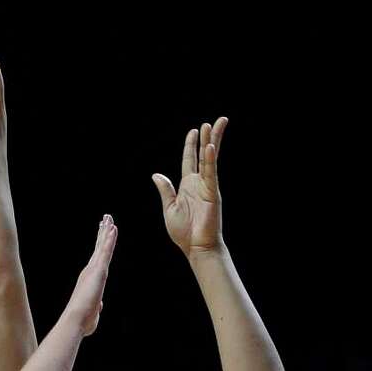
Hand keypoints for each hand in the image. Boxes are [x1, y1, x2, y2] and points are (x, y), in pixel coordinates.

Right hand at [64, 216, 117, 335]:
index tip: (102, 233)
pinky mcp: (99, 270)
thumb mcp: (93, 313)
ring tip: (109, 217)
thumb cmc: (83, 321)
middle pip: (98, 248)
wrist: (76, 320)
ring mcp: (94, 269)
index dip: (100, 245)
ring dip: (106, 231)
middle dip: (102, 233)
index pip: (96, 259)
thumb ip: (96, 308)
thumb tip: (99, 307)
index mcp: (89, 279)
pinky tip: (113, 228)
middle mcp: (90, 271)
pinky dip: (109, 239)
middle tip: (105, 219)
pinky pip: (106, 251)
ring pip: (102, 246)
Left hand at [152, 118, 227, 257]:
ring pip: (210, 159)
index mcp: (188, 186)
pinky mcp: (212, 194)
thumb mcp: (169, 208)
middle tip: (212, 122)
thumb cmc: (184, 232)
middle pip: (204, 155)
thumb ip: (165, 190)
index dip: (191, 145)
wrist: (196, 248)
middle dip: (208, 138)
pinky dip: (210, 160)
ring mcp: (207, 187)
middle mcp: (199, 183)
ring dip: (212, 141)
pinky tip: (210, 147)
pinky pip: (210, 174)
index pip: (190, 160)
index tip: (194, 131)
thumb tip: (156, 175)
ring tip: (215, 125)